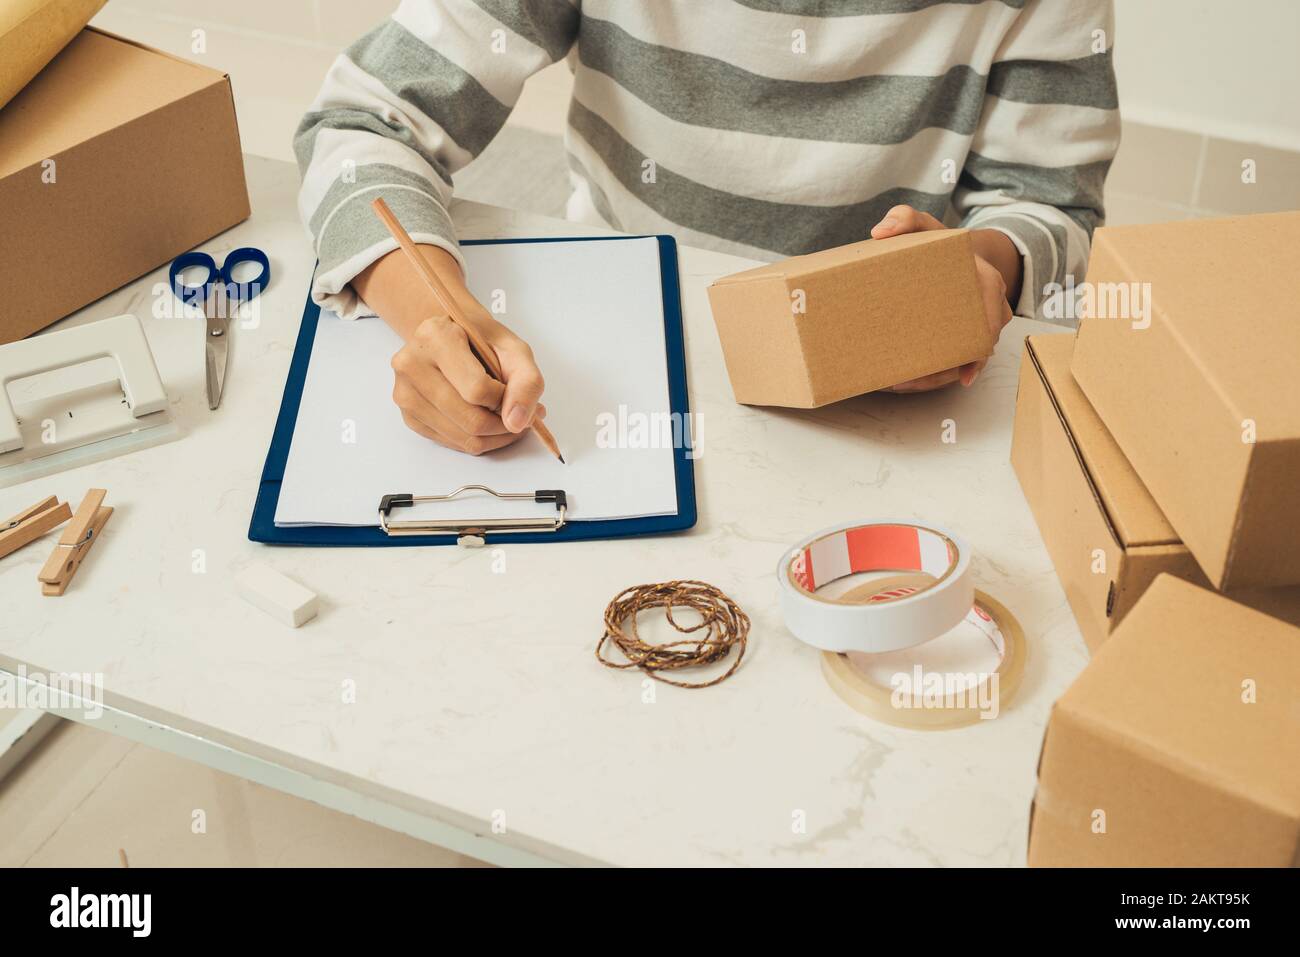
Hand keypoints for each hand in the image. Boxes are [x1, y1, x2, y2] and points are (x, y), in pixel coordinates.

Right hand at [390, 307, 545, 453]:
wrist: (451, 338)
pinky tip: (484, 421)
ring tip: (506, 419)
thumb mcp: (513, 349)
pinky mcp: (408, 416)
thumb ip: (526, 381)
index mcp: (435, 337)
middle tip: (519, 417)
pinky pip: (451, 443)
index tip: (514, 392)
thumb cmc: (481, 340)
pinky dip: (476, 439)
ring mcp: (405, 393)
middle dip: (504, 425)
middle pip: (470, 419)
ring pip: (463, 437)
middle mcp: (411, 365)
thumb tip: (517, 423)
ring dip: (494, 437)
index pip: (478, 389)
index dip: (506, 400)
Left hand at [869, 205, 1017, 391]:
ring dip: (931, 379)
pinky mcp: (965, 337)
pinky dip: (933, 375)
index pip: (989, 324)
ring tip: (896, 384)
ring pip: (961, 362)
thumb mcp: (924, 225)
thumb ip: (904, 219)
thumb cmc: (940, 242)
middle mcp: (990, 310)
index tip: (951, 369)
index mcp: (988, 284)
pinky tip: (905, 382)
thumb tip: (880, 232)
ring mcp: (978, 327)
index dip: (974, 352)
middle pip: (973, 352)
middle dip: (940, 373)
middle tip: (903, 381)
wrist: (956, 252)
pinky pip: (955, 362)